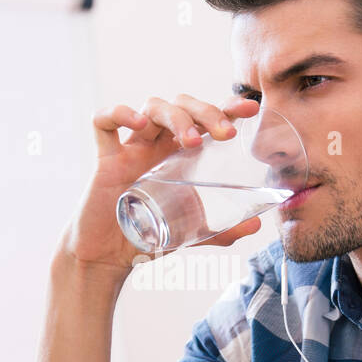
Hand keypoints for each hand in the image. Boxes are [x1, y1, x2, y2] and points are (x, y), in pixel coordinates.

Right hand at [57, 94, 263, 276]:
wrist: (110, 256)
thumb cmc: (148, 234)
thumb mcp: (192, 231)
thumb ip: (223, 229)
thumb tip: (257, 225)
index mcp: (179, 152)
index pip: (204, 117)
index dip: (226, 106)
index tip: (249, 109)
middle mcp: (157, 143)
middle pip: (181, 105)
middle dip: (206, 112)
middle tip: (225, 134)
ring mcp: (131, 147)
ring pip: (152, 107)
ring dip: (176, 116)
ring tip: (191, 140)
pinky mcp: (105, 159)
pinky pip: (103, 122)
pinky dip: (119, 114)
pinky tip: (138, 124)